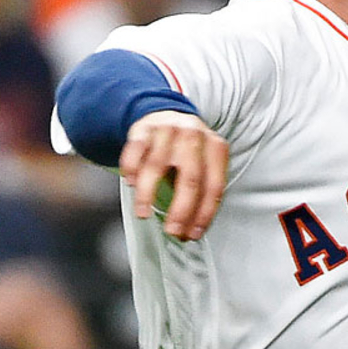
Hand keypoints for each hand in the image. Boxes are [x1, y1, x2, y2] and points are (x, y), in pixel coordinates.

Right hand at [120, 111, 228, 240]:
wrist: (166, 114)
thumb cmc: (187, 150)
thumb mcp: (203, 163)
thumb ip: (200, 191)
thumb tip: (191, 230)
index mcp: (216, 147)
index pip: (214, 186)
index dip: (204, 213)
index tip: (193, 234)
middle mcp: (194, 136)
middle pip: (190, 178)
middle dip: (181, 210)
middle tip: (172, 231)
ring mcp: (168, 129)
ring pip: (157, 166)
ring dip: (148, 194)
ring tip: (144, 214)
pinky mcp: (143, 128)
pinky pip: (135, 151)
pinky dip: (131, 169)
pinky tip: (131, 184)